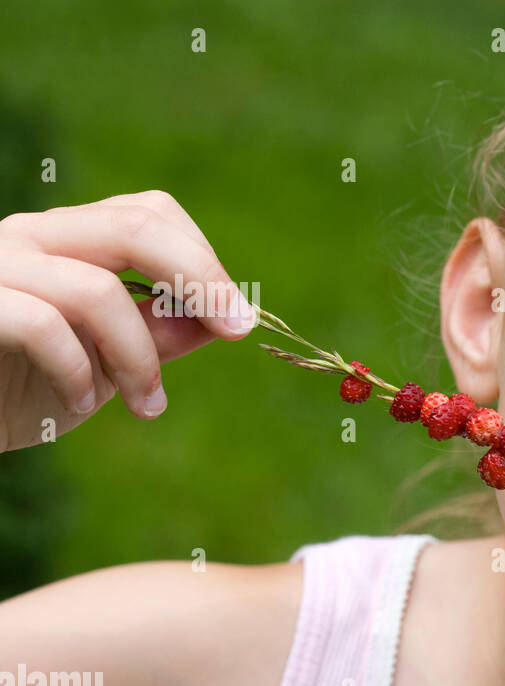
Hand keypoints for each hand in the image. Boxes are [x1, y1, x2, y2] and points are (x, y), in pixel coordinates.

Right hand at [0, 190, 255, 452]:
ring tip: (147, 406)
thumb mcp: (102, 366)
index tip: (237, 321)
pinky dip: (77, 371)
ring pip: (94, 288)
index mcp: (65, 241)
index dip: (202, 262)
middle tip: (235, 330)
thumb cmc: (15, 390)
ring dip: (138, 357)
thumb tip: (221, 317)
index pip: (148, 215)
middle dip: (200, 279)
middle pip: (135, 226)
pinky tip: (79, 403)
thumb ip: (155, 335)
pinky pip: (40, 325)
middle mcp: (28, 238)